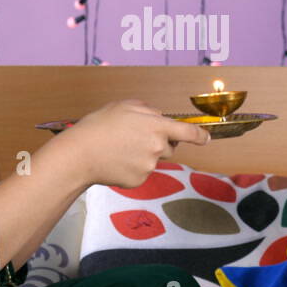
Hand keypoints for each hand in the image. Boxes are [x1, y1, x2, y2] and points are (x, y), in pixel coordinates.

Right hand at [54, 99, 209, 188]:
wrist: (80, 154)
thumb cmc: (100, 126)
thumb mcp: (125, 106)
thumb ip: (148, 110)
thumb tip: (158, 117)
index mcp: (158, 126)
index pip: (189, 133)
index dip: (200, 136)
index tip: (206, 138)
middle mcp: (158, 148)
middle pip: (169, 147)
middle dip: (158, 143)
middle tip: (134, 138)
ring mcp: (150, 166)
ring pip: (154, 160)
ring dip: (143, 155)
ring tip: (120, 149)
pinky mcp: (140, 180)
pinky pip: (142, 173)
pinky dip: (132, 168)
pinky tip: (117, 161)